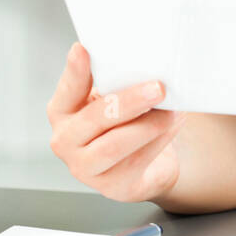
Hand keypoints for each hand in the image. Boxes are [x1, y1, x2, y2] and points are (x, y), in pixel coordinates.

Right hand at [47, 43, 184, 201]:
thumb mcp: (114, 100)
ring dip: (150, 124)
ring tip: (173, 111)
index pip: (68, 88)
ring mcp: (84, 167)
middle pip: (96, 117)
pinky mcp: (110, 186)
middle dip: (130, 100)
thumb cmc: (125, 125)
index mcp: (62, 111)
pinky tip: (173, 125)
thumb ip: (117, 84)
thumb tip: (145, 62)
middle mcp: (65, 140)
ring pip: (116, 143)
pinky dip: (160, 140)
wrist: (144, 167)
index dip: (75, 70)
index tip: (82, 49)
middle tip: (158, 88)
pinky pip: (137, 160)